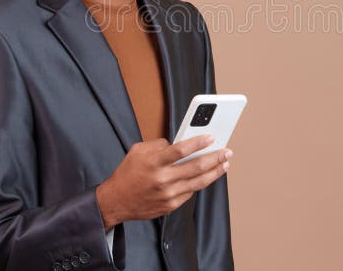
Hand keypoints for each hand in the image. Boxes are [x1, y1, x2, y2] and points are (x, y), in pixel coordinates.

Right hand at [95, 134, 231, 228]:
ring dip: (215, 172)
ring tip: (225, 164)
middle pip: (196, 167)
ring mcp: (168, 194)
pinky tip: (207, 176)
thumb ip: (158, 145)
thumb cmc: (127, 173)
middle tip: (227, 151)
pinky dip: (200, 183)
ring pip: (199, 182)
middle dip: (215, 158)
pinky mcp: (170, 205)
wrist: (115, 201)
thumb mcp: (137, 151)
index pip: (180, 150)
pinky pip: (190, 192)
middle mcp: (163, 179)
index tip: (211, 137)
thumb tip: (177, 143)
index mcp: (154, 162)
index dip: (198, 143)